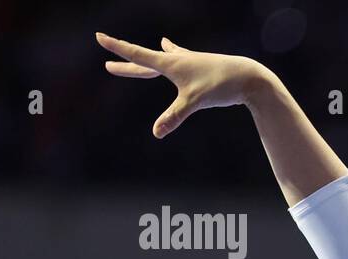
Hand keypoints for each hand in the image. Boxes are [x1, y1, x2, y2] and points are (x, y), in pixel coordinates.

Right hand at [96, 32, 270, 138]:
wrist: (249, 76)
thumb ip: (174, 117)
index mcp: (171, 64)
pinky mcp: (203, 66)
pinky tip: (174, 48)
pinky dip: (174, 53)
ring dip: (153, 56)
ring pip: (166, 58)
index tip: (98, 36)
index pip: (138, 55)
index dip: (117, 48)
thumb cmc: (221, 86)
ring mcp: (191, 61)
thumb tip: (156, 133)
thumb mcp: (194, 102)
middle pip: (146, 62)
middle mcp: (179, 60)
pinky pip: (182, 58)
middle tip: (108, 64)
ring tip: (154, 45)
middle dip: (127, 64)